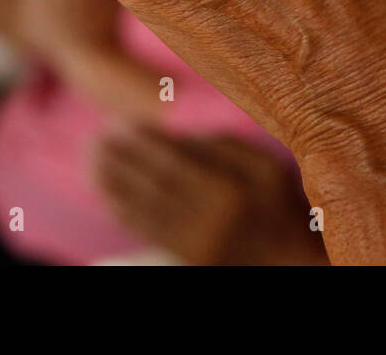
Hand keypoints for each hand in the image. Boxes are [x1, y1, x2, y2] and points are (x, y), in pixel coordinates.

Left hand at [95, 127, 327, 264]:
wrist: (294, 262)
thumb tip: (177, 136)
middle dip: (119, 159)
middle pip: (151, 183)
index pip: (173, 159)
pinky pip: (148, 232)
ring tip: (91, 162)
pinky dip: (123, 213)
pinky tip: (108, 196)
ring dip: (112, 184)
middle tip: (94, 138)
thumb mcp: (266, 165)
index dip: (142, 141)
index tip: (120, 122)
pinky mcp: (189, 259)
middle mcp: (208, 218)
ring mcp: (197, 243)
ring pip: (143, 208)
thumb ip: (223, 145)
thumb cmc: (281, 204)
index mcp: (229, 190)